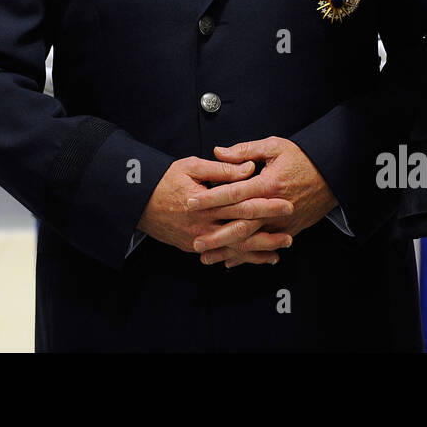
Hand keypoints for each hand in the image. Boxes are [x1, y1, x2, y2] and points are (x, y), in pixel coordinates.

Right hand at [137, 156, 294, 265]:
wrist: (136, 202)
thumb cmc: (164, 180)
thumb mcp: (191, 167)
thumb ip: (222, 169)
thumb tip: (249, 169)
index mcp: (206, 203)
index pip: (243, 204)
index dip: (266, 205)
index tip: (286, 204)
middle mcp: (204, 225)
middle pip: (243, 231)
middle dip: (268, 234)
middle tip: (290, 234)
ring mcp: (198, 240)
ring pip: (234, 249)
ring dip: (258, 252)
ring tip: (280, 251)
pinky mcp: (193, 247)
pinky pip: (221, 255)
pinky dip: (239, 258)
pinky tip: (256, 260)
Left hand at [189, 137, 336, 265]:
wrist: (333, 175)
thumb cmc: (302, 158)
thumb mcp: (274, 146)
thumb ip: (245, 151)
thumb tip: (218, 152)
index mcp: (267, 184)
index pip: (232, 193)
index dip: (210, 199)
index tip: (189, 203)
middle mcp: (273, 207)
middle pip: (240, 224)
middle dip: (216, 235)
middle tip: (194, 241)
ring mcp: (283, 223)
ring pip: (251, 240)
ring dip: (228, 250)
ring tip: (206, 257)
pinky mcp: (290, 231)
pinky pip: (265, 246)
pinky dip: (248, 256)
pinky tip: (230, 261)